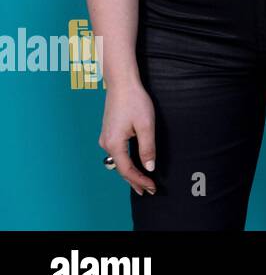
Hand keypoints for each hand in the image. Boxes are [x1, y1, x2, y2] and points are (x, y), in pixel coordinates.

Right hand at [99, 81, 156, 195]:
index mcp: (114, 144)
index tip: (152, 188)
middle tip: (148, 191)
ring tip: (141, 182)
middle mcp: (106, 143)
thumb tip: (149, 167)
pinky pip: (117, 153)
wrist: (122, 84)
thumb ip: (147, 148)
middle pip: (121, 168)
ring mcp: (106, 138)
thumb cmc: (135, 102)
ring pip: (118, 161)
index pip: (127, 170)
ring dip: (130, 172)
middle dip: (134, 180)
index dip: (140, 180)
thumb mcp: (146, 125)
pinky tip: (133, 164)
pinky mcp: (109, 132)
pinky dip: (126, 161)